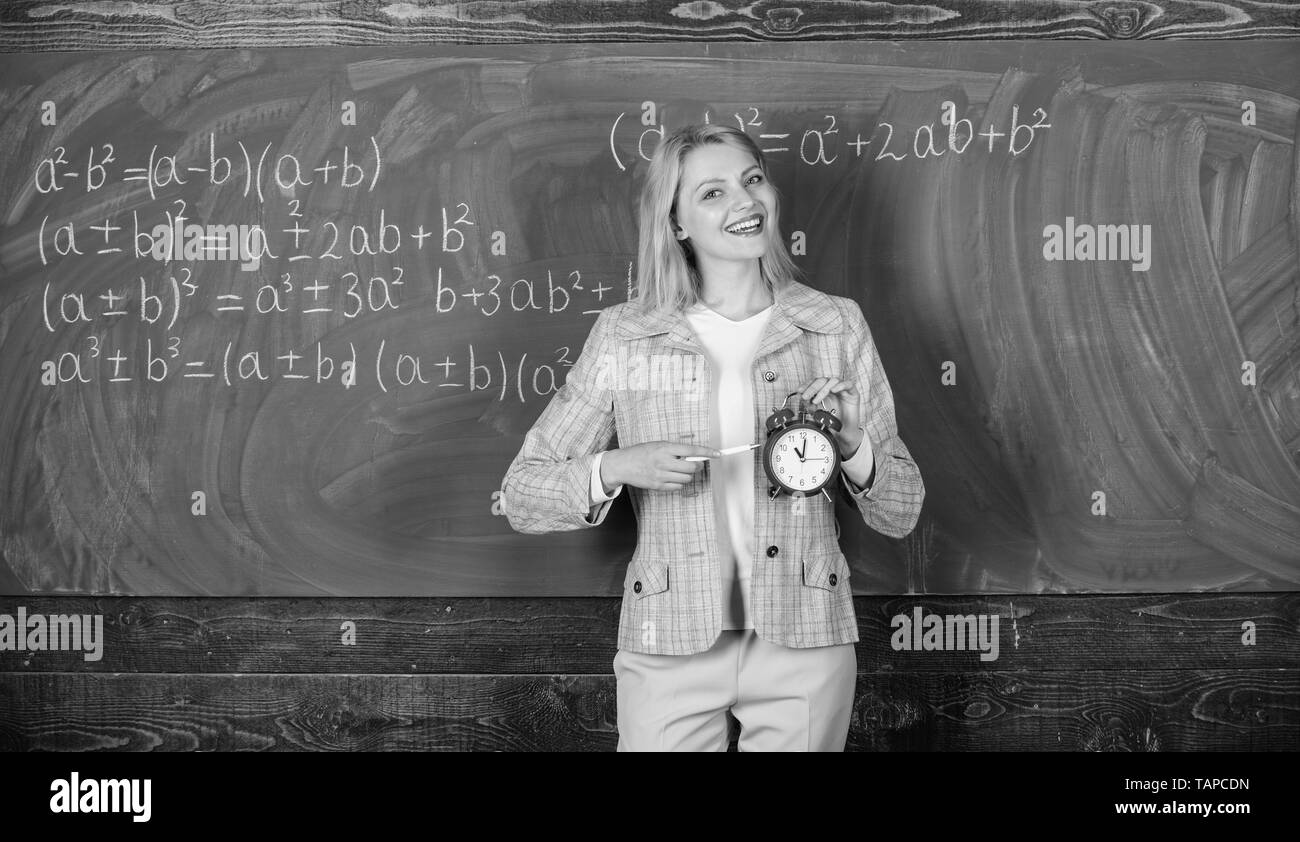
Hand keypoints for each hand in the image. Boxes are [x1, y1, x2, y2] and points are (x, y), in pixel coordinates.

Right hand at [601, 441, 718, 491]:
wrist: (622, 464)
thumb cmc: (641, 452)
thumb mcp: (658, 445)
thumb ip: (675, 450)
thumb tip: (695, 456)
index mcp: (665, 448)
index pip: (691, 450)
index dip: (707, 452)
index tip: (718, 454)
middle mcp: (664, 462)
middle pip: (692, 468)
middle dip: (697, 466)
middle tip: (694, 464)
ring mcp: (661, 475)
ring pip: (687, 479)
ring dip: (688, 476)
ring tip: (678, 470)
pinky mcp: (658, 486)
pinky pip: (678, 487)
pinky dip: (679, 483)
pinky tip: (671, 477)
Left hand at [800, 376, 862, 456]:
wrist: (844, 434)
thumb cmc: (832, 423)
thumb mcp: (817, 414)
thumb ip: (810, 405)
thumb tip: (802, 398)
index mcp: (825, 391)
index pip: (815, 382)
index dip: (807, 385)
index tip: (799, 391)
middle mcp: (834, 388)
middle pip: (822, 380)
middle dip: (812, 388)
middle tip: (805, 396)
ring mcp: (844, 390)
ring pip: (833, 380)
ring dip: (823, 389)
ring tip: (816, 400)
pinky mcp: (853, 393)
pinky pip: (848, 384)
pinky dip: (840, 385)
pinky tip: (833, 390)